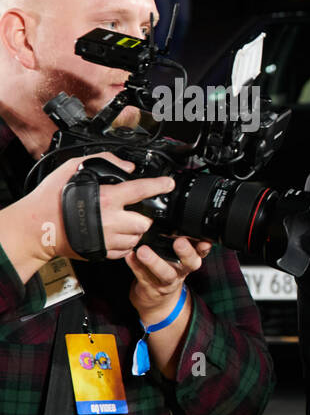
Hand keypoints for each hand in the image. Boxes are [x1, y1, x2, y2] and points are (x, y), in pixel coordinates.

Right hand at [4, 153, 174, 269]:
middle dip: (141, 216)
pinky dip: (124, 244)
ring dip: (133, 231)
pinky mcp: (103, 252)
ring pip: (137, 238)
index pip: (142, 190)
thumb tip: (126, 167)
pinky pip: (125, 251)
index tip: (168, 184)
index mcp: (106, 198)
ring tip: (118, 223)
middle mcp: (110, 220)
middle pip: (144, 221)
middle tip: (130, 212)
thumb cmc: (50, 199)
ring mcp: (108, 239)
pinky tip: (113, 235)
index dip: (159, 185)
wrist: (36, 227)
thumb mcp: (72, 169)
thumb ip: (103, 162)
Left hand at [126, 237, 210, 322]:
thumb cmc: (167, 272)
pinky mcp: (151, 288)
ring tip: (143, 251)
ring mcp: (167, 282)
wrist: (157, 302)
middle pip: (188, 263)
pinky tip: (129, 256)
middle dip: (186, 252)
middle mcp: (181, 272)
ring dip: (155, 262)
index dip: (204, 248)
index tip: (204, 242)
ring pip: (165, 273)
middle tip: (179, 242)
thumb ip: (181, 243)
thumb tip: (176, 221)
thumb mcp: (179, 259)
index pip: (201, 253)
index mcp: (189, 262)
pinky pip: (142, 276)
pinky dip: (135, 266)